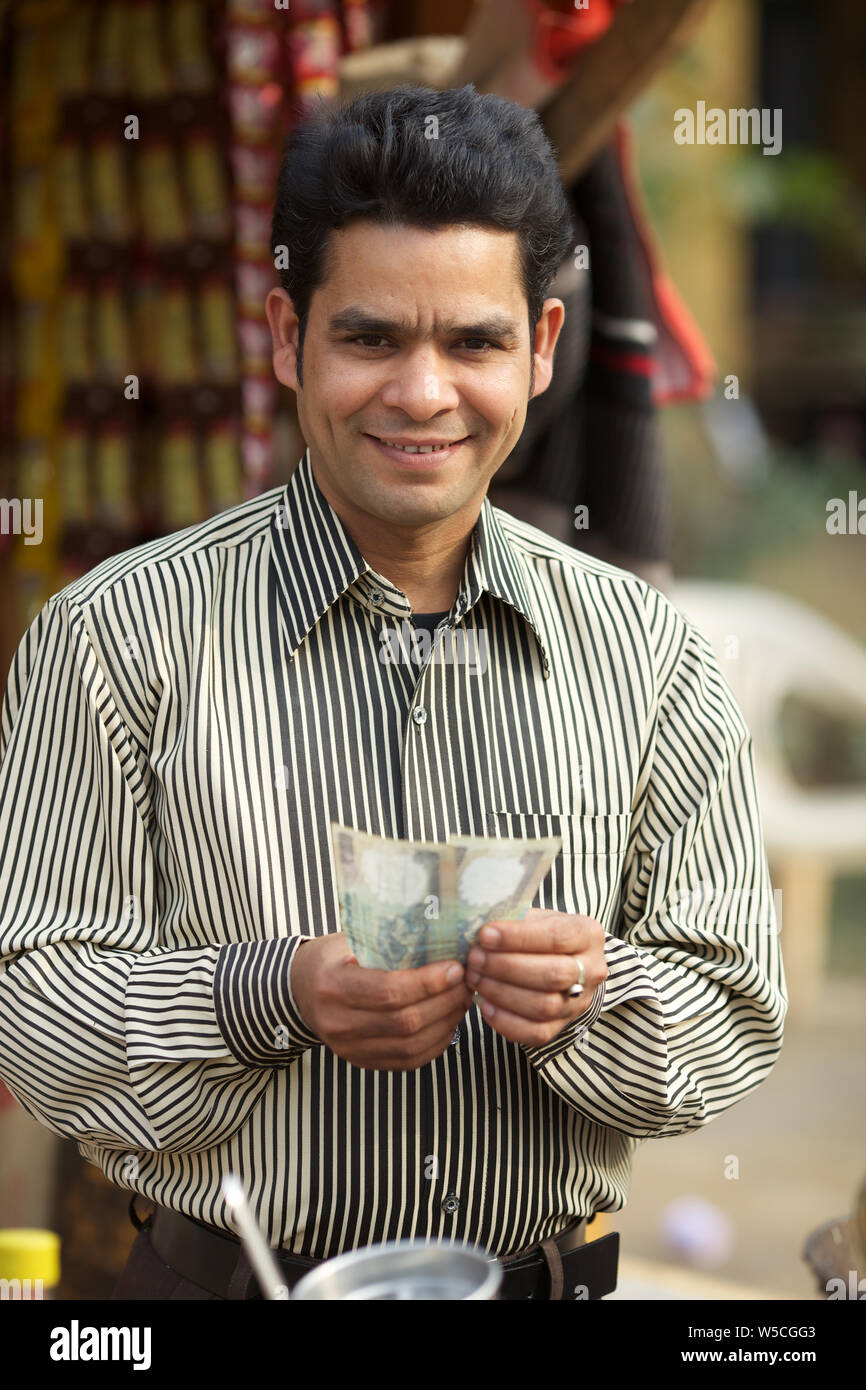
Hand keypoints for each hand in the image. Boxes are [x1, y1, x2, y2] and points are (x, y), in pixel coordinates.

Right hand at [291, 933, 473, 1070]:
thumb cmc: (331, 958)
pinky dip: (435, 1044)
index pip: (389, 992)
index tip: (455, 968)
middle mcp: (338, 1023)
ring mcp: (348, 1049)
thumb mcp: (349, 941)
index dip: (429, 983)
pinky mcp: (361, 1062)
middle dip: (445, 1002)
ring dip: (446, 1024)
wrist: (299, 990)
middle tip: (466, 982)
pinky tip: (449, 1023)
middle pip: (405, 1022)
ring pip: (410, 1046)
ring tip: (462, 1000)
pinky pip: (407, 1061)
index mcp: (333, 986)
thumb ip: (387, 943)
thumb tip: (442, 935)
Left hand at [465, 909, 607, 1045]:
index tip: (485, 935)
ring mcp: (580, 1002)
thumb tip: (478, 928)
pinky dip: (506, 1021)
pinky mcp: (562, 1026)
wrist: (560, 960)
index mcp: (588, 934)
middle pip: (553, 974)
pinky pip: (536, 1033)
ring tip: (474, 977)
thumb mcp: (535, 917)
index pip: (557, 937)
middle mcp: (591, 970)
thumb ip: (514, 920)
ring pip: (544, 1006)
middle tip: (474, 958)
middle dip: (506, 967)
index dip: (518, 937)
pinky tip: (484, 1004)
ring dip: (501, 992)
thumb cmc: (541, 933)